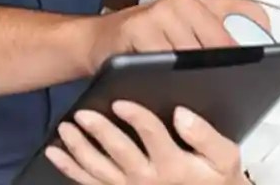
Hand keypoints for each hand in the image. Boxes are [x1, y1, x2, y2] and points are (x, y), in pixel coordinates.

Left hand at [44, 101, 249, 184]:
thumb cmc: (216, 178)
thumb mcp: (224, 158)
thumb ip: (205, 135)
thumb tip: (182, 114)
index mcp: (173, 164)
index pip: (151, 135)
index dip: (135, 117)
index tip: (119, 102)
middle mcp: (148, 178)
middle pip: (119, 151)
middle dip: (99, 131)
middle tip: (82, 114)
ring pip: (99, 168)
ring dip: (79, 148)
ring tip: (65, 128)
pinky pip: (90, 182)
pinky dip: (70, 168)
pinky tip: (55, 153)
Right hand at [84, 0, 268, 74]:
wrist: (94, 40)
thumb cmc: (141, 42)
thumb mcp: (178, 32)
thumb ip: (208, 41)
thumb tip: (248, 63)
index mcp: (198, 2)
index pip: (248, 11)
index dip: (263, 34)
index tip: (269, 59)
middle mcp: (182, 2)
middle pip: (224, 42)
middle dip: (229, 68)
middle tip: (231, 89)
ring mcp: (160, 13)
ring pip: (196, 55)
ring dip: (199, 78)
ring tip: (199, 91)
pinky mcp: (138, 28)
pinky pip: (165, 61)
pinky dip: (171, 79)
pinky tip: (170, 87)